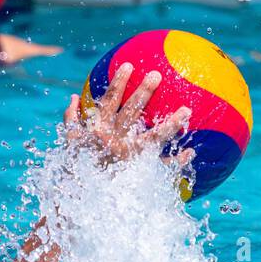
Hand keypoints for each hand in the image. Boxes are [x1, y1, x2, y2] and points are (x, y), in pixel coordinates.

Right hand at [60, 62, 192, 166]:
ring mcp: (129, 156)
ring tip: (187, 110)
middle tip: (157, 75)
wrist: (80, 197)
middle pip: (132, 112)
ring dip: (172, 123)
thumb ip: (71, 118)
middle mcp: (115, 141)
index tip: (130, 65)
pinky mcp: (138, 173)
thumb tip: (73, 98)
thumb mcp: (69, 141)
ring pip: (153, 137)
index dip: (119, 82)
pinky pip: (160, 166)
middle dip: (144, 92)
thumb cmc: (75, 165)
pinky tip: (191, 152)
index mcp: (99, 130)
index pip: (110, 100)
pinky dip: (176, 161)